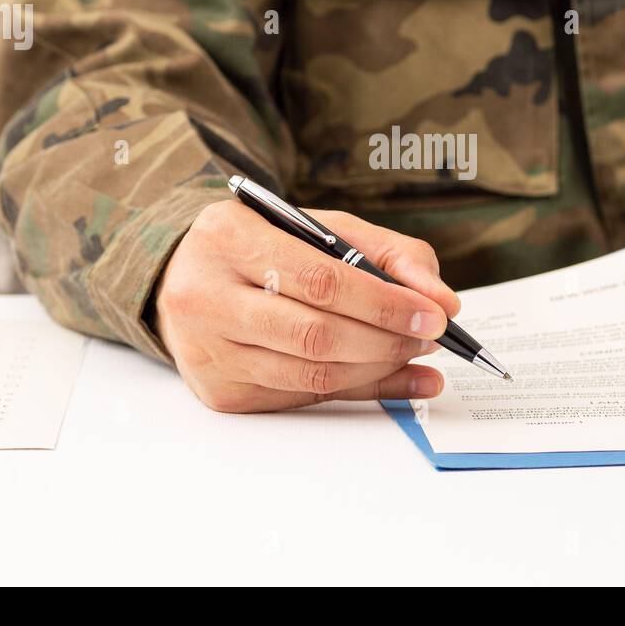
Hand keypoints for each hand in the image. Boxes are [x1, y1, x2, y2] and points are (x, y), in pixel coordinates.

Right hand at [155, 200, 460, 412]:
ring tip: (414, 354)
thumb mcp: (319, 228)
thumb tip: (440, 298)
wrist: (184, 277)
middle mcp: (206, 297)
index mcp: (229, 239)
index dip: (385, 304)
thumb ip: (388, 252)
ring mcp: (207, 352)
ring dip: (377, 370)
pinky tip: (393, 380)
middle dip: (387, 340)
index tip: (434, 314)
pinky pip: (302, 397)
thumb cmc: (262, 247)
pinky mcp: (220, 392)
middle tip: (429, 337)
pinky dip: (357, 391)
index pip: (321, 281)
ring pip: (311, 375)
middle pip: (316, 335)